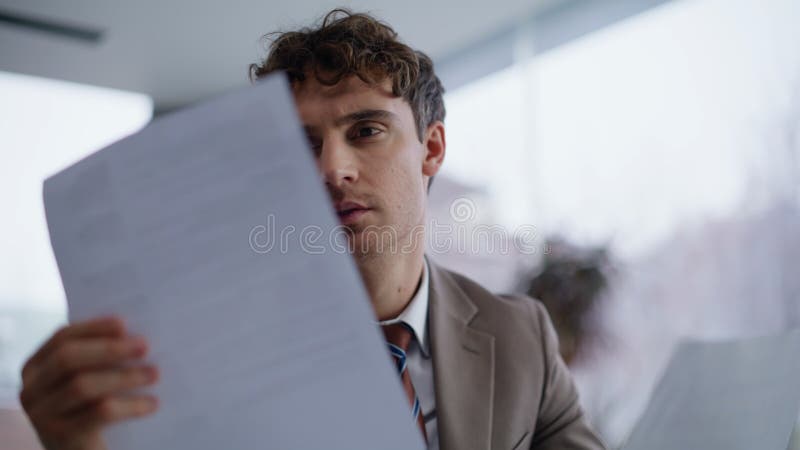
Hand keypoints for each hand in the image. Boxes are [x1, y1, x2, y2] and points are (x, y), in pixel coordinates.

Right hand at [19, 317, 158, 449]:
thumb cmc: (91, 409)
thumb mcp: (90, 379)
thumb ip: (99, 357)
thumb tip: (135, 334)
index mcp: (36, 367)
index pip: (62, 338)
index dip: (93, 328)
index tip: (124, 324)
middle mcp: (31, 389)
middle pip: (68, 358)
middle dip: (109, 349)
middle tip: (145, 346)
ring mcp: (41, 415)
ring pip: (82, 386)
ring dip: (124, 376)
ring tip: (155, 374)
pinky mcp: (59, 436)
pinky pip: (99, 413)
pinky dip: (130, 405)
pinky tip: (151, 404)